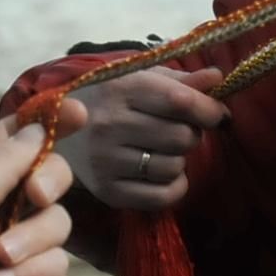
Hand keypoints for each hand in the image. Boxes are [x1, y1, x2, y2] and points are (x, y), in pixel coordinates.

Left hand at [0, 105, 78, 275]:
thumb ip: (7, 158)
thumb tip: (40, 127)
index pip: (18, 137)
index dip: (50, 123)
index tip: (81, 114)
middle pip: (51, 176)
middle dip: (48, 184)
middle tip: (34, 197)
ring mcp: (18, 244)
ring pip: (58, 222)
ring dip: (30, 242)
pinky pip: (56, 264)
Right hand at [57, 66, 228, 210]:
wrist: (57, 128)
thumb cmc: (112, 99)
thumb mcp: (142, 78)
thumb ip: (182, 80)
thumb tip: (218, 79)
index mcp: (122, 89)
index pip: (181, 101)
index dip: (209, 109)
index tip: (217, 113)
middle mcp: (110, 125)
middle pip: (182, 137)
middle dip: (192, 134)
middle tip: (181, 130)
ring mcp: (105, 161)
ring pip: (174, 167)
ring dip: (180, 159)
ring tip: (165, 149)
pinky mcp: (107, 191)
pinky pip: (162, 197)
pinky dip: (175, 187)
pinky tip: (166, 174)